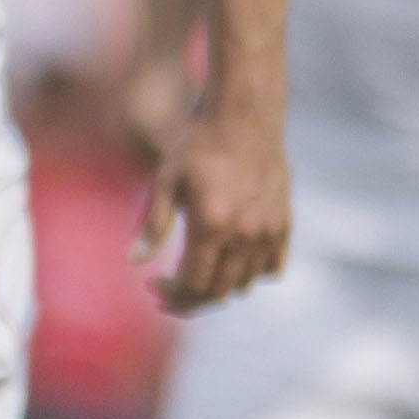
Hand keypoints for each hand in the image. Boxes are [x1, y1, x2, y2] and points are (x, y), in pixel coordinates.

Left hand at [135, 95, 290, 314]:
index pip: (193, 284)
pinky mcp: (284, 223)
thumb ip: (153, 226)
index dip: (172, 294)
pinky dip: (249, 275)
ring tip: (194, 279)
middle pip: (218, 290)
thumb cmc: (197, 146)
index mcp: (212, 225)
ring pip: (245, 283)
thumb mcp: (165, 182)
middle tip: (167, 292)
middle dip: (190, 299)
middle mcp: (246, 233)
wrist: (243, 118)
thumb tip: (134, 263)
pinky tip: (227, 266)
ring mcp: (269, 230)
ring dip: (217, 289)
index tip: (153, 286)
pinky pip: (271, 267)